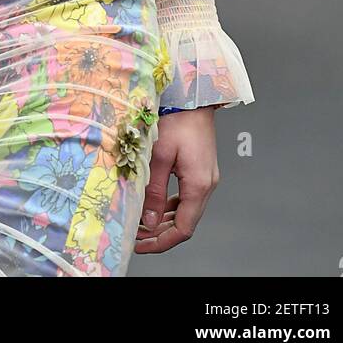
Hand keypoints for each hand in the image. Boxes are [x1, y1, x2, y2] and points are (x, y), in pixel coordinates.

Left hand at [134, 107, 220, 253]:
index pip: (183, 229)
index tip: (141, 246)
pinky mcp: (202, 170)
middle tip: (136, 237)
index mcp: (199, 185)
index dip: (162, 242)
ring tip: (140, 223)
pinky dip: (170, 205)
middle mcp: (207, 185)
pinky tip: (154, 205)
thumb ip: (153, 191)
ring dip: (164, 220)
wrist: (194, 97)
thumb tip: (148, 221)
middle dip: (160, 234)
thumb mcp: (159, 155)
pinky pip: (187, 196)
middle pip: (185, 223)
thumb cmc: (177, 119)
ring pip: (186, 211)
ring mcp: (206, 178)